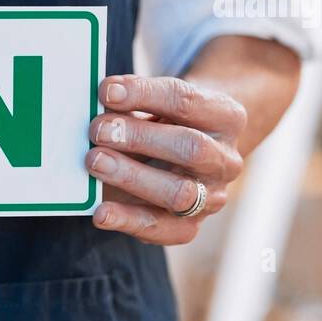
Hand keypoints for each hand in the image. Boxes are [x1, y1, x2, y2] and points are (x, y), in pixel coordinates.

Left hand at [86, 74, 246, 244]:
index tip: (107, 91)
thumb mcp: (158, 104)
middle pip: (191, 148)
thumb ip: (134, 102)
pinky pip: (162, 229)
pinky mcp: (189, 227)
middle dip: (139, 138)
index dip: (145, 94)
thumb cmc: (166, 123)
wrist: (188, 156)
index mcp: (226, 118)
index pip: (187, 102)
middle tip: (98, 130)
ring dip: (131, 176)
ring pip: (179, 192)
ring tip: (95, 161)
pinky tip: (101, 212)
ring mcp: (211, 197)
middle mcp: (226, 161)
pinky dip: (127, 221)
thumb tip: (103, 99)